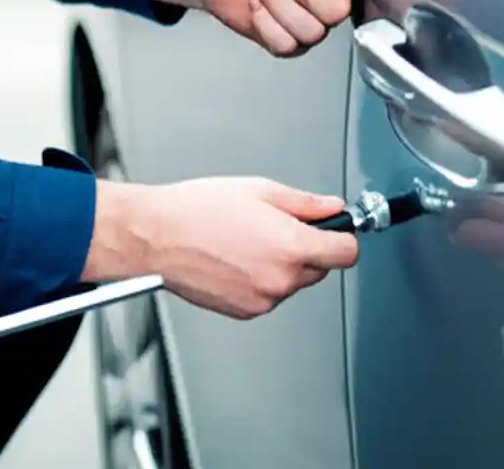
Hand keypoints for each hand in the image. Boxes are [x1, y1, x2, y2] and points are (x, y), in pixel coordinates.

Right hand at [85, 177, 358, 318]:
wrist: (156, 237)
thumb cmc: (198, 211)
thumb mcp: (261, 191)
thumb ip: (306, 204)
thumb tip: (333, 208)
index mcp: (291, 247)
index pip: (347, 253)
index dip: (343, 237)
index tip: (336, 230)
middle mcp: (281, 279)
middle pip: (320, 269)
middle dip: (307, 248)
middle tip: (277, 226)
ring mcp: (263, 300)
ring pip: (292, 282)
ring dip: (282, 265)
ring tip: (247, 240)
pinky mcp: (245, 311)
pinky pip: (268, 295)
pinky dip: (260, 279)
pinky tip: (236, 258)